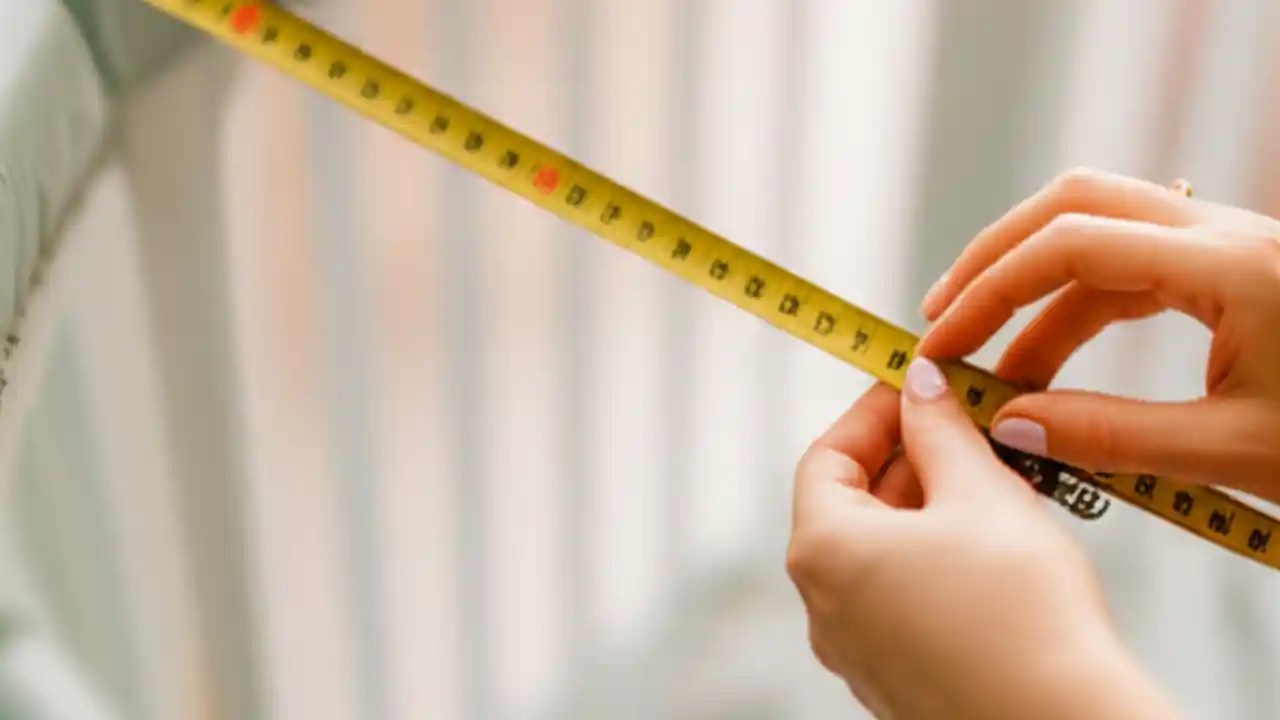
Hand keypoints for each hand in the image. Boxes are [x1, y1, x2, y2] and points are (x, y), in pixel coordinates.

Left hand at [788, 359, 1177, 718]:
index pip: (826, 458)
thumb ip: (940, 429)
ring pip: (881, 553)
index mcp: (823, 551)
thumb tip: (920, 385)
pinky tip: (994, 544)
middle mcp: (823, 607)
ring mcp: (856, 650)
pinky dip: (935, 559)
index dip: (873, 414)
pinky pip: (901, 598)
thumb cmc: (1020, 613)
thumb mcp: (980, 492)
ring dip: (929, 508)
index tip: (920, 388)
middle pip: (851, 505)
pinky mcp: (895, 679)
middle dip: (910, 459)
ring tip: (995, 482)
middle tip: (971, 428)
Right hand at [917, 168, 1279, 503]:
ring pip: (1099, 234)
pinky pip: (1130, 269)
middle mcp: (1225, 236)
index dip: (990, 289)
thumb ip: (1110, 438)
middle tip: (944, 320)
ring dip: (1034, 293)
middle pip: (1075, 204)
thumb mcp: (1233, 453)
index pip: (1072, 243)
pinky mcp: (1231, 273)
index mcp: (1232, 265)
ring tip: (994, 370)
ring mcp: (1228, 248)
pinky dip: (1076, 311)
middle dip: (996, 260)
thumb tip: (1011, 428)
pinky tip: (1050, 366)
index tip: (943, 343)